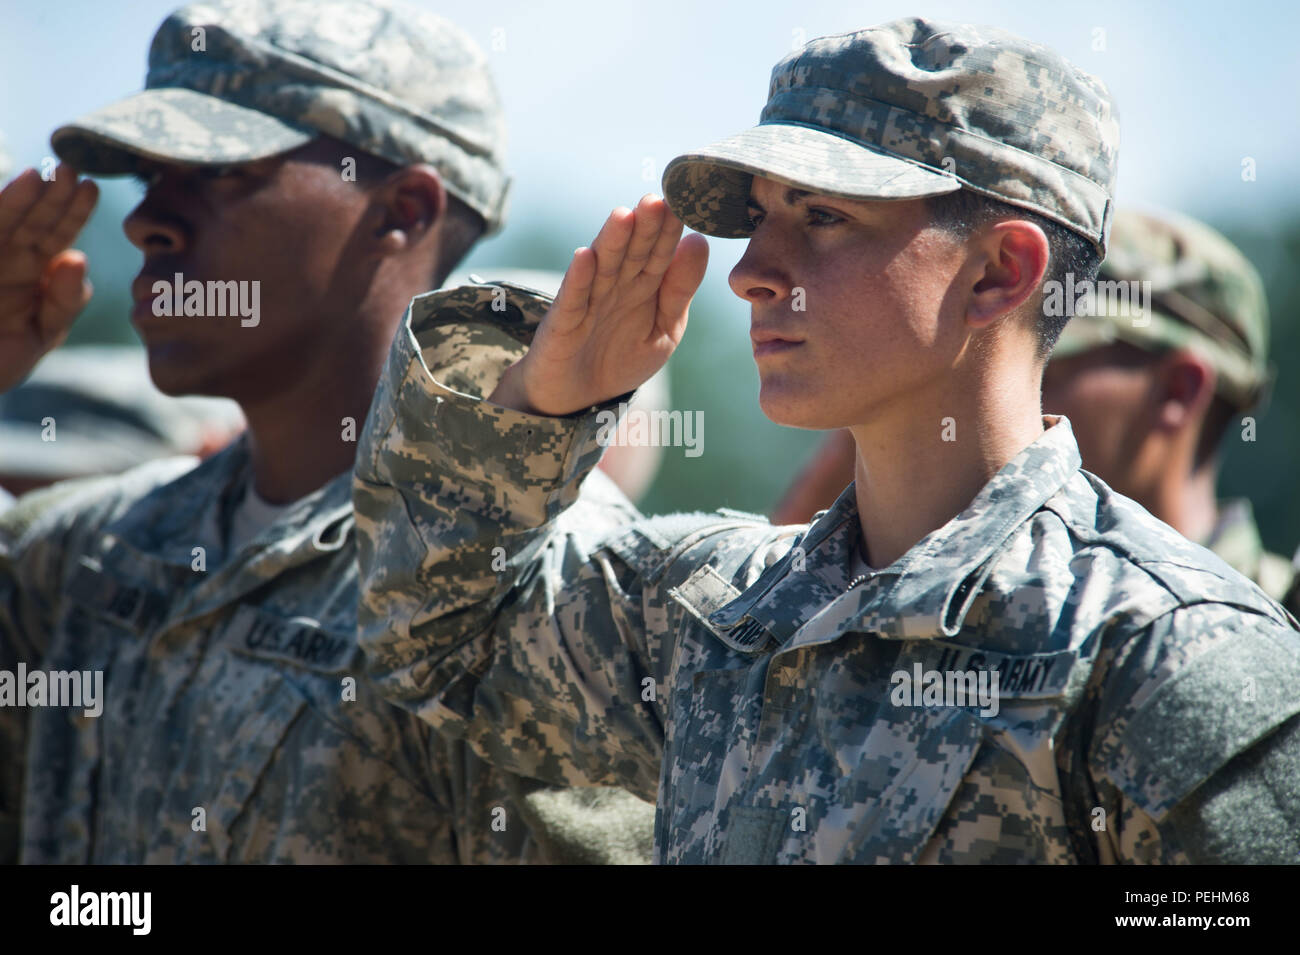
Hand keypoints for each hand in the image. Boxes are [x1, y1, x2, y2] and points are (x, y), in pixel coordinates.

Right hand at [0, 164, 98, 391]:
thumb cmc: (0, 358)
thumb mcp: (42, 333)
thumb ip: (64, 302)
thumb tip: (78, 258)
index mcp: (34, 268)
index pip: (58, 232)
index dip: (75, 210)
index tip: (91, 187)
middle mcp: (6, 255)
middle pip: (31, 219)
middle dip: (50, 195)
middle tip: (70, 171)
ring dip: (15, 200)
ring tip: (36, 178)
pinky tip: (0, 204)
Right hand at [491, 194, 707, 415]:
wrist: (578, 398)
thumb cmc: (622, 359)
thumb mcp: (664, 331)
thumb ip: (680, 291)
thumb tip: (699, 242)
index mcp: (645, 286)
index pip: (661, 253)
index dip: (671, 231)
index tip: (686, 204)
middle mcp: (616, 286)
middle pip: (633, 253)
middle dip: (644, 228)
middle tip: (657, 200)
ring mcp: (588, 301)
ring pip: (603, 268)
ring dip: (612, 242)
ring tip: (624, 215)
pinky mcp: (562, 323)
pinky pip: (572, 299)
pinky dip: (578, 279)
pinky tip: (585, 256)